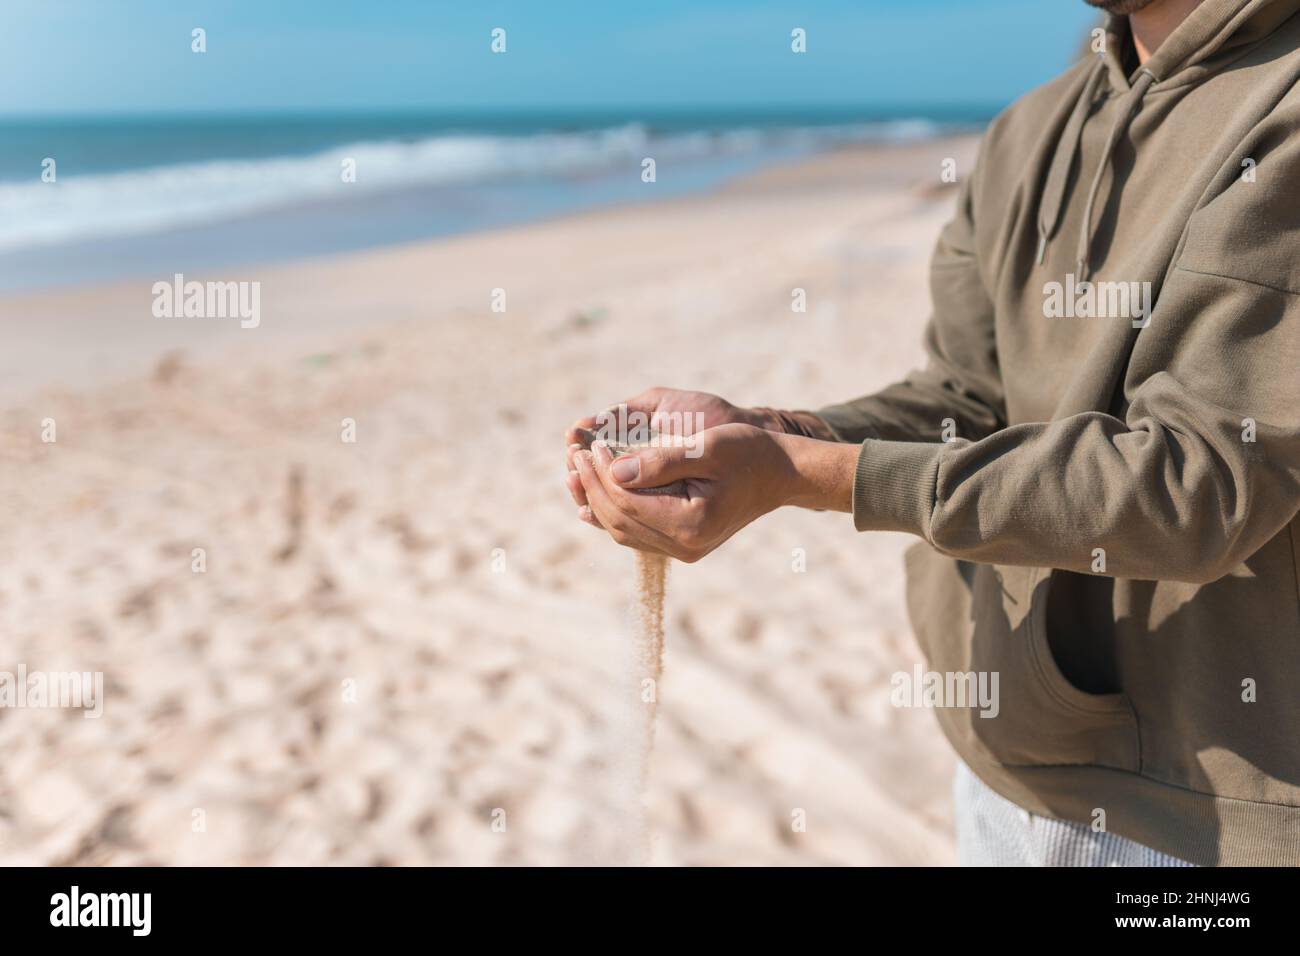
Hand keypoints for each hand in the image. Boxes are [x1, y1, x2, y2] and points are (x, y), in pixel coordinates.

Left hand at [570, 423, 798, 561]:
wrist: (779, 473)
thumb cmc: (747, 452)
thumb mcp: (706, 448)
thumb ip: (660, 461)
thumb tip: (613, 469)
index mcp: (691, 524)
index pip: (627, 503)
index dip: (601, 474)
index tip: (588, 446)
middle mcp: (685, 546)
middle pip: (619, 520)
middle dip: (592, 487)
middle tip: (574, 454)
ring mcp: (683, 550)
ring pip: (623, 531)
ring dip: (596, 502)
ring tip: (574, 474)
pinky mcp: (682, 544)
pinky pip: (636, 534)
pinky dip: (612, 515)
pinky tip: (592, 497)